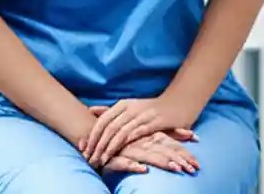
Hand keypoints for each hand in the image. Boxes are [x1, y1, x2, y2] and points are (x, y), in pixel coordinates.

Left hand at [81, 96, 197, 167]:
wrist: (179, 103)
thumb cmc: (152, 108)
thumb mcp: (130, 107)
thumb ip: (111, 110)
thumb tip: (90, 110)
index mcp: (124, 104)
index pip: (102, 120)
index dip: (91, 135)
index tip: (83, 148)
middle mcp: (132, 108)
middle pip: (109, 127)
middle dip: (97, 144)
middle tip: (89, 158)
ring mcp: (143, 115)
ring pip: (120, 132)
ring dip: (108, 147)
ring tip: (101, 160)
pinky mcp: (154, 122)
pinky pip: (135, 133)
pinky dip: (124, 144)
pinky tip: (118, 153)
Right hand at [100, 128, 200, 175]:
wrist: (97, 135)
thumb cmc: (127, 138)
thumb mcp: (150, 136)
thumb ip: (172, 134)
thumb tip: (194, 135)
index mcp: (151, 137)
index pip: (171, 145)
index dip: (184, 154)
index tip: (196, 164)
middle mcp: (142, 143)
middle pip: (163, 152)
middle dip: (178, 159)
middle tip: (190, 168)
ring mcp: (129, 150)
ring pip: (148, 157)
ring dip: (161, 162)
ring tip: (175, 168)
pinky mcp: (115, 158)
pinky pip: (124, 163)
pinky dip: (134, 166)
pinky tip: (143, 169)